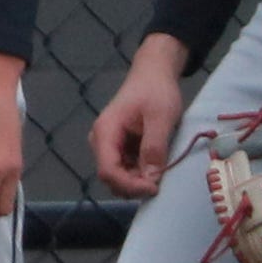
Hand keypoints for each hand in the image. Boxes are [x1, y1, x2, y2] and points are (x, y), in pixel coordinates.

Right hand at [90, 33, 193, 197]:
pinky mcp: (118, 147)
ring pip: (117, 176)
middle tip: (160, 182)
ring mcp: (108, 145)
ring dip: (137, 181)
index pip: (108, 170)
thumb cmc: (156, 91)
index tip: (154, 188)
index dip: (129, 185)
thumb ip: (154, 147)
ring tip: (159, 171)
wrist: (153, 74)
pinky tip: (155, 165)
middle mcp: (101, 141)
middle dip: (134, 185)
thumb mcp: (160, 117)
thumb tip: (151, 178)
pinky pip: (125, 169)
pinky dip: (140, 173)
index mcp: (106, 132)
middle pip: (110, 177)